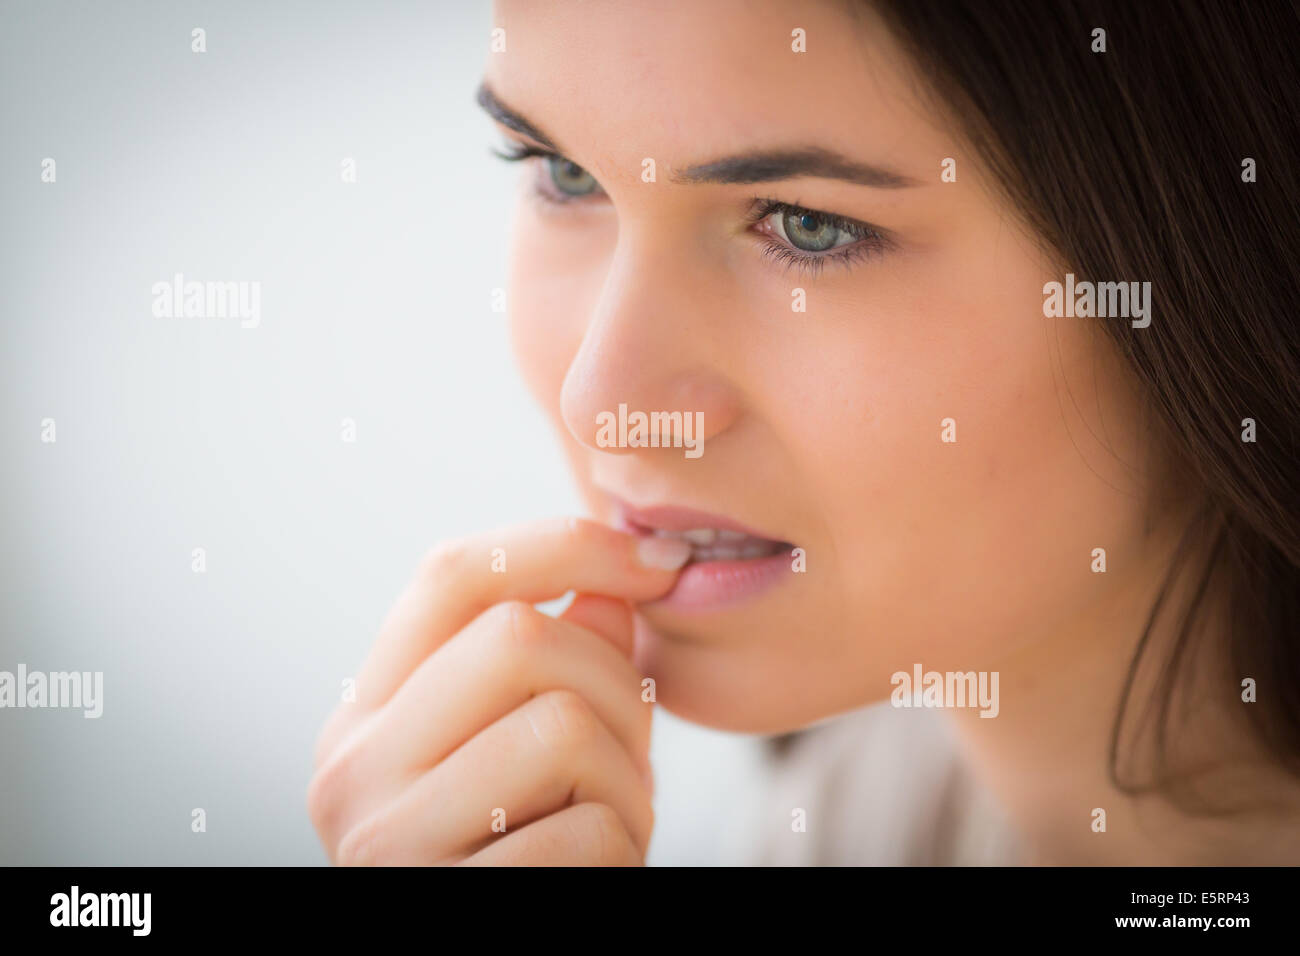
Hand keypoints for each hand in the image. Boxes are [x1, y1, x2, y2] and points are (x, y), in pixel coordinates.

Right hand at [307, 518, 689, 864]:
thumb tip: (614, 586)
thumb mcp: (535, 754)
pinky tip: (593, 875)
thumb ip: (563, 663)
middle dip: (617, 682)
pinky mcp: (444, 901)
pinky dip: (621, 848)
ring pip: (562, 725)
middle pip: (520, 637)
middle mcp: (352, 766)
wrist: (496, 953)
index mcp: (367, 711)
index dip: (566, 545)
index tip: (657, 561)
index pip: (453, 573)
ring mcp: (385, 840)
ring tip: (610, 823)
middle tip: (632, 751)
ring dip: (627, 779)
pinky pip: (583, 831)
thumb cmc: (524, 859)